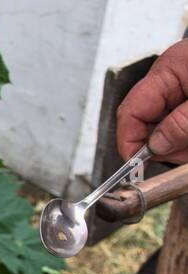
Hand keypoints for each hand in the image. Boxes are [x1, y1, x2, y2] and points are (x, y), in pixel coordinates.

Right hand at [117, 38, 187, 163]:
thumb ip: (180, 125)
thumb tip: (154, 147)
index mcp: (168, 70)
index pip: (130, 112)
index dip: (129, 142)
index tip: (136, 165)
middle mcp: (171, 77)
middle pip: (145, 121)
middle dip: (159, 144)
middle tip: (179, 156)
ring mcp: (181, 85)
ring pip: (163, 124)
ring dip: (175, 143)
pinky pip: (177, 120)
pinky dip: (184, 135)